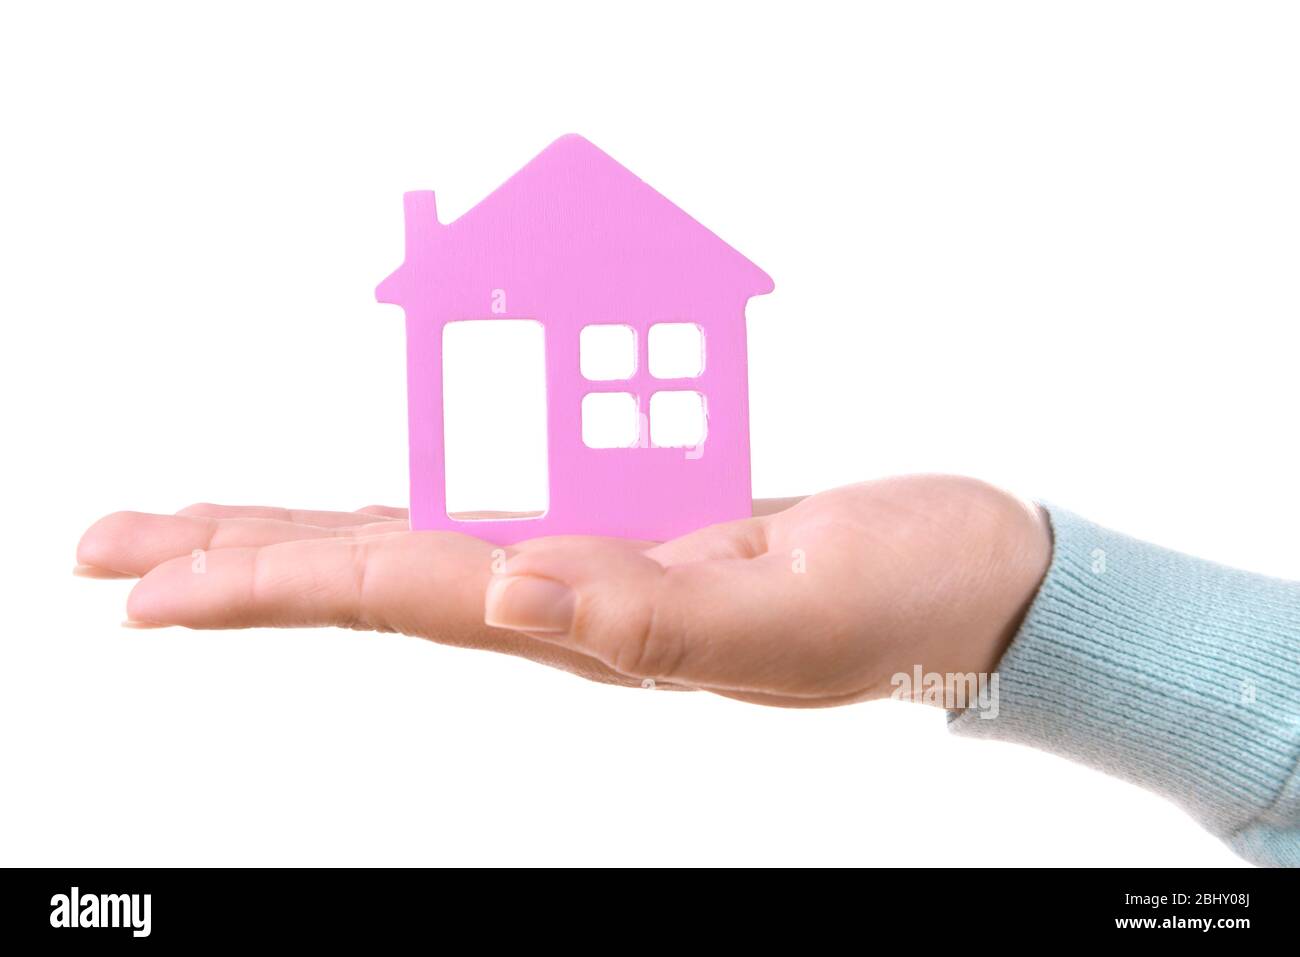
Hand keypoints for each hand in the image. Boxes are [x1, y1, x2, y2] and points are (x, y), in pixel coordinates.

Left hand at [76, 475, 1051, 705]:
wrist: (963, 581)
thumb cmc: (899, 597)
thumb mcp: (790, 612)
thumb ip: (652, 617)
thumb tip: (508, 588)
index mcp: (595, 621)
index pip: (402, 597)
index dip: (271, 585)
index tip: (151, 590)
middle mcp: (572, 597)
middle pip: (370, 573)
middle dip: (234, 562)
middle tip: (104, 552)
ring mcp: (596, 562)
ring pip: (413, 543)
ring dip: (291, 536)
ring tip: (181, 537)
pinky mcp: (628, 526)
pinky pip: (485, 512)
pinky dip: (397, 508)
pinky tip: (347, 519)